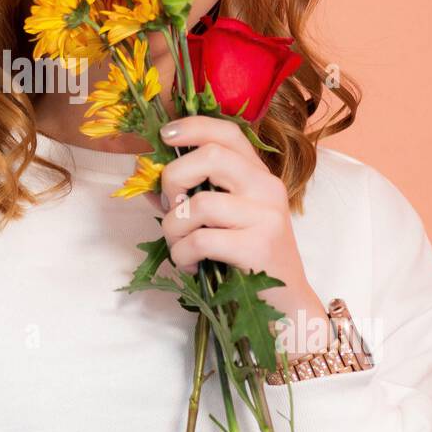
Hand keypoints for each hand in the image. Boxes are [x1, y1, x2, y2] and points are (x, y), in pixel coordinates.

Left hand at [148, 114, 327, 349]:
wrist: (287, 304)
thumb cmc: (248, 258)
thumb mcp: (222, 221)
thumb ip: (188, 198)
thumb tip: (144, 182)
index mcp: (258, 175)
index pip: (228, 132)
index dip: (193, 126)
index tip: (165, 134)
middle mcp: (266, 187)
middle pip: (210, 156)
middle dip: (173, 178)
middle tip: (169, 206)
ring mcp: (265, 216)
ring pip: (198, 204)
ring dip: (173, 228)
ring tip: (178, 246)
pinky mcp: (258, 246)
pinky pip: (201, 240)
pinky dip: (183, 254)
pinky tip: (190, 265)